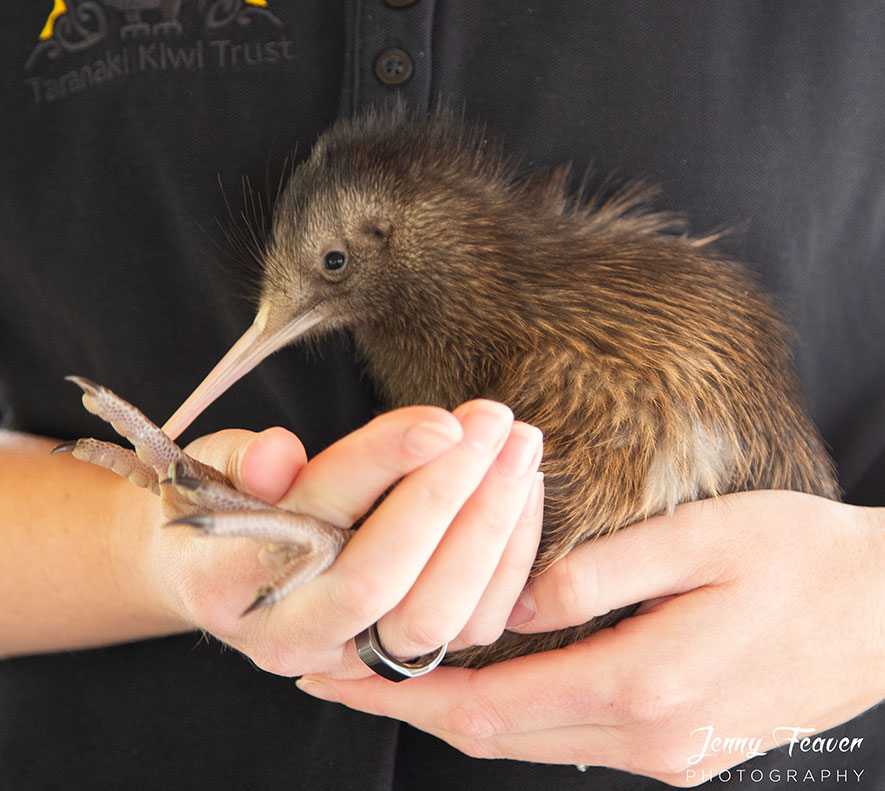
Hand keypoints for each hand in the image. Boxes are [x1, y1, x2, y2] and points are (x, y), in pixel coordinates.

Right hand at [151, 400, 543, 677]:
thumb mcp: (211, 465)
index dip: (382, 465)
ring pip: (439, 616)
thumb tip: (276, 454)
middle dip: (451, 495)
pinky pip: (472, 625)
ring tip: (519, 448)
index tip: (443, 421)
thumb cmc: (219, 502)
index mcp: (229, 577)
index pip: (317, 518)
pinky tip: (521, 490)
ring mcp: (349, 657)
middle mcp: (291, 634)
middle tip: (493, 422)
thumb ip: (242, 460)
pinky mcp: (400, 659)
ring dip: (493, 527)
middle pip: (384, 581)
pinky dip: (508, 558)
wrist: (218, 570)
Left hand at [294, 490, 884, 785]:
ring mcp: (669, 752)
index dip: (404, 693)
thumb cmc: (799, 557)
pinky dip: (518, 712)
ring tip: (399, 673)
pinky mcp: (684, 746)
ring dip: (461, 710)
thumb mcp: (699, 541)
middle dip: (412, 707)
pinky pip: (574, 735)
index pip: (487, 704)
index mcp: (645, 685)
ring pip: (532, 740)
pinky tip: (492, 678)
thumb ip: (597, 576)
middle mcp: (649, 738)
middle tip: (342, 675)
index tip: (338, 677)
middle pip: (497, 735)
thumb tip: (517, 606)